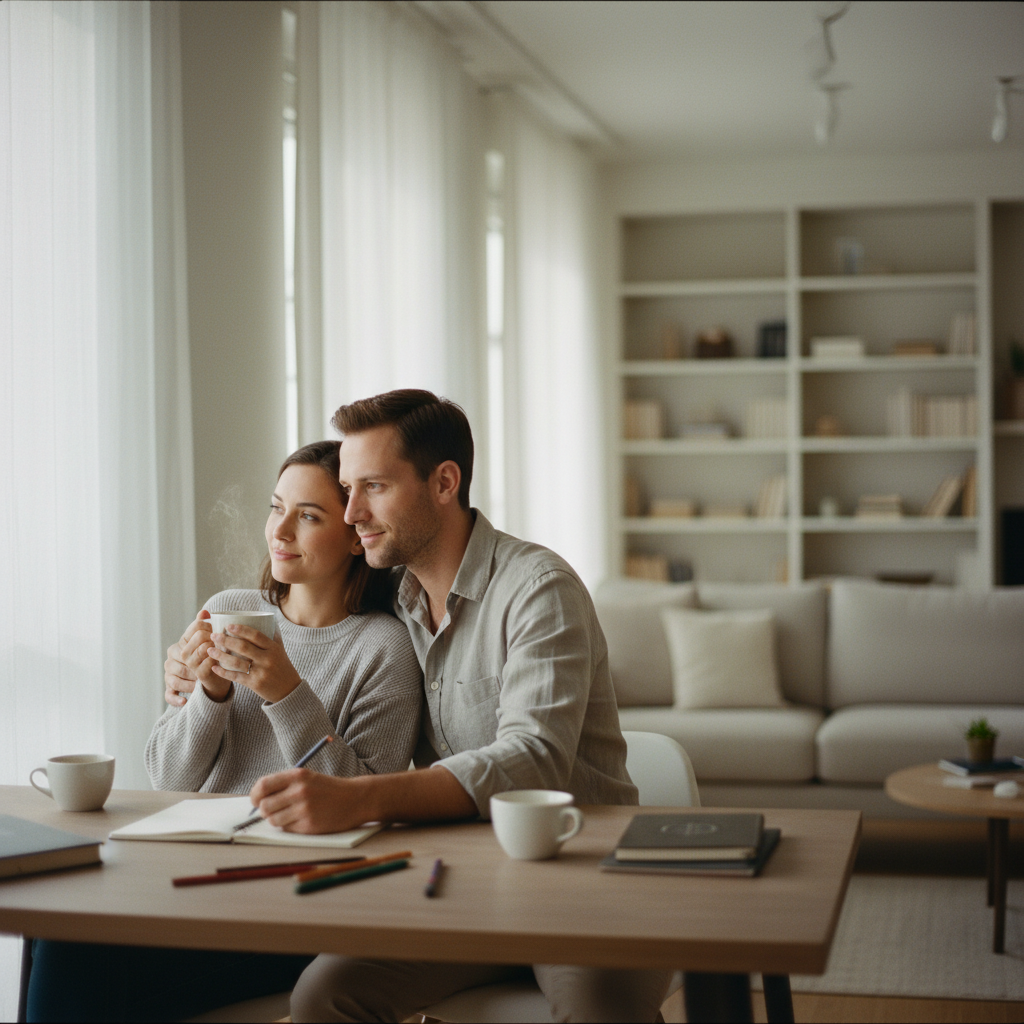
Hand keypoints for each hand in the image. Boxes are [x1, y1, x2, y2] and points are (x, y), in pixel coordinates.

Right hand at [164, 611, 211, 706]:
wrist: (209, 679)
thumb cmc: (208, 657)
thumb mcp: (210, 643)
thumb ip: (208, 628)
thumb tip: (205, 611)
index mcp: (183, 642)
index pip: (192, 634)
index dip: (207, 636)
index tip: (218, 642)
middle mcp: (173, 657)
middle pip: (186, 654)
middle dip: (200, 657)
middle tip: (213, 661)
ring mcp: (170, 673)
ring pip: (178, 674)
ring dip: (192, 678)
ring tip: (203, 681)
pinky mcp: (170, 689)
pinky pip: (169, 694)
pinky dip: (176, 698)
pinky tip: (185, 700)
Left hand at [207, 623, 301, 703]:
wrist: (289, 690)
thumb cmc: (282, 666)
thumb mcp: (280, 650)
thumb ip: (273, 635)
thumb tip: (266, 618)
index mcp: (273, 648)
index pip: (256, 635)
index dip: (241, 629)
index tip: (227, 625)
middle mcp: (268, 659)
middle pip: (243, 647)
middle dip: (226, 640)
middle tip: (213, 635)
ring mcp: (261, 672)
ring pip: (237, 662)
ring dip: (221, 655)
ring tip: (210, 650)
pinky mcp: (255, 684)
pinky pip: (236, 677)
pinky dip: (223, 672)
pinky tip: (214, 667)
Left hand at [250, 769, 369, 833]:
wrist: (355, 799)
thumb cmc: (328, 789)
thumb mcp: (307, 778)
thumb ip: (283, 785)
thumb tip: (256, 799)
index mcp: (297, 775)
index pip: (263, 786)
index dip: (254, 795)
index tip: (255, 800)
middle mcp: (300, 791)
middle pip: (264, 806)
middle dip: (264, 810)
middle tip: (272, 810)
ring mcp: (304, 809)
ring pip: (273, 820)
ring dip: (276, 819)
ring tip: (290, 814)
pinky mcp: (309, 825)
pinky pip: (286, 829)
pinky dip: (290, 826)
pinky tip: (303, 819)